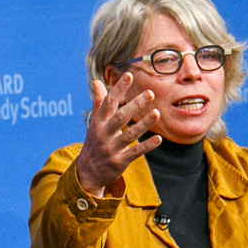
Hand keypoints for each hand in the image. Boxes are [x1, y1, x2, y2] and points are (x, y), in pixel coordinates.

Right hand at [72, 72, 160, 195]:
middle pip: (121, 117)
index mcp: (99, 122)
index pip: (108, 102)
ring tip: (156, 113)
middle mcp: (104, 134)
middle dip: (135, 105)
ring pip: (130, 135)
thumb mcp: (95, 122)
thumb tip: (96, 81)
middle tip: (150, 93)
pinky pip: (135, 152)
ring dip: (144, 124)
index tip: (128, 75)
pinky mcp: (120, 161)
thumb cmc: (95, 142)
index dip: (118, 89)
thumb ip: (98, 102)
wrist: (88, 172)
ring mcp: (112, 148)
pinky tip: (158, 139)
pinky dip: (147, 146)